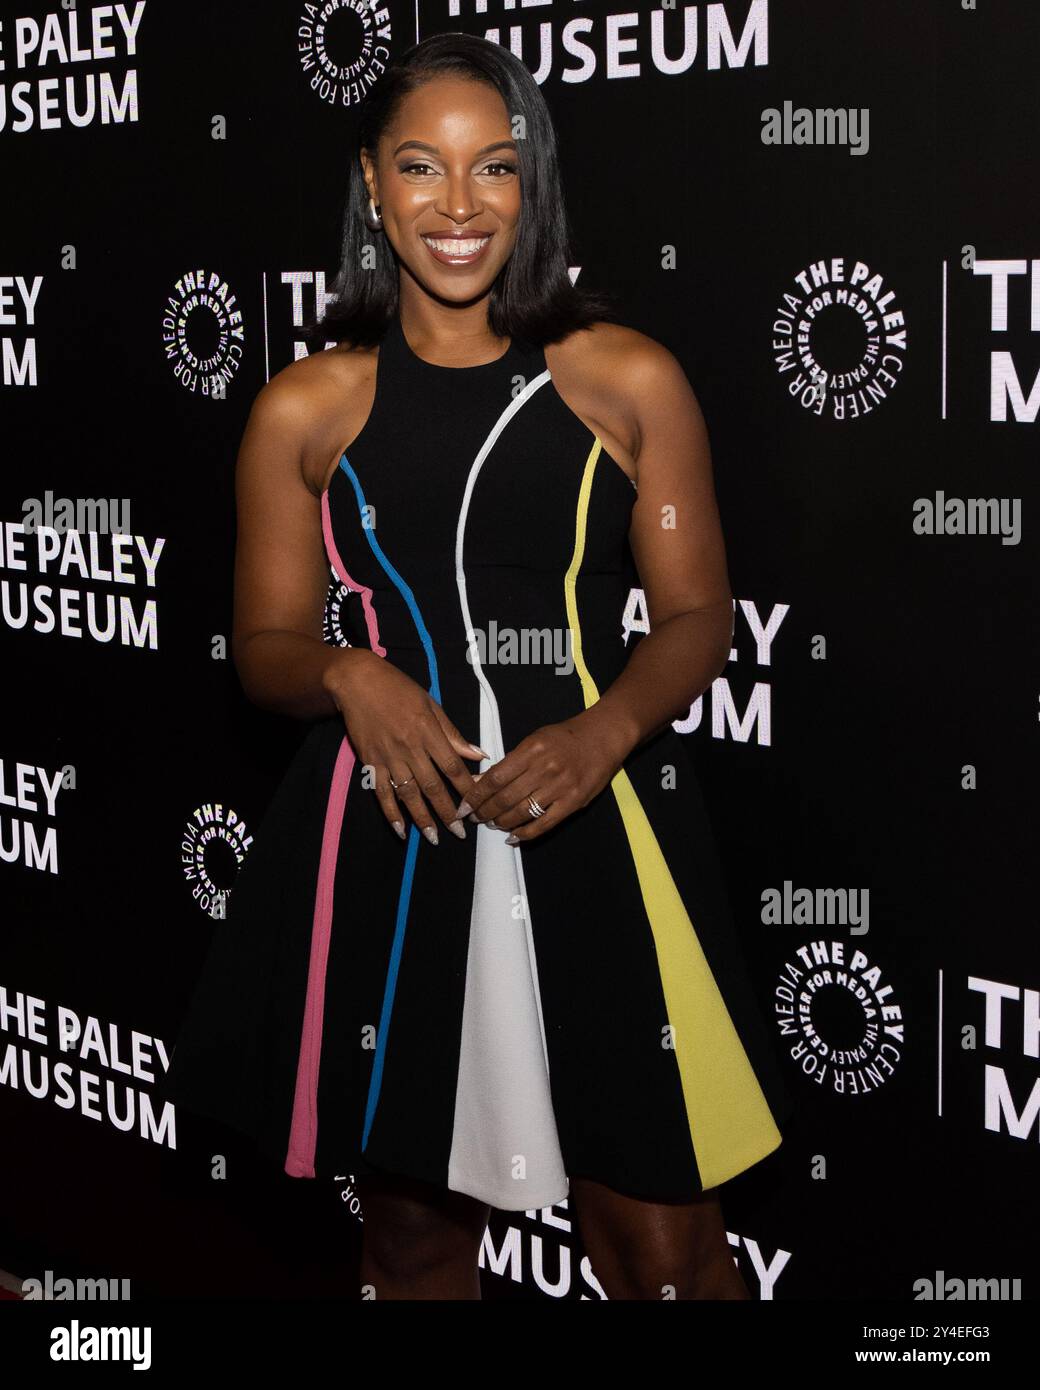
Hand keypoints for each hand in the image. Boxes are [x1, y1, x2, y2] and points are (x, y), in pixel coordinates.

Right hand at [324, 649, 486, 843]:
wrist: (358, 681)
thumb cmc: (399, 689)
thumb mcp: (431, 705)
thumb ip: (453, 734)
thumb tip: (479, 754)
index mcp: (428, 731)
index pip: (452, 767)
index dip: (466, 789)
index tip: (476, 806)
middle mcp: (410, 747)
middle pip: (432, 785)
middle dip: (447, 812)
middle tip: (460, 832)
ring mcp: (388, 756)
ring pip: (408, 793)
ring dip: (422, 818)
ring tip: (434, 838)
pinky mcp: (370, 761)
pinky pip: (381, 792)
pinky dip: (390, 812)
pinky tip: (400, 829)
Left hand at [459, 707, 635, 843]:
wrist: (602, 738)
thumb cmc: (565, 738)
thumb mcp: (534, 740)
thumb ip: (508, 763)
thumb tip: (479, 782)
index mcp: (532, 750)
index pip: (495, 777)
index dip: (476, 795)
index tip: (465, 806)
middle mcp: (545, 769)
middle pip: (505, 798)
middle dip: (485, 812)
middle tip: (475, 817)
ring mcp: (560, 787)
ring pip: (522, 813)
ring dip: (502, 822)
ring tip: (493, 824)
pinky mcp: (573, 802)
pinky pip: (544, 823)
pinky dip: (525, 833)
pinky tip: (513, 836)